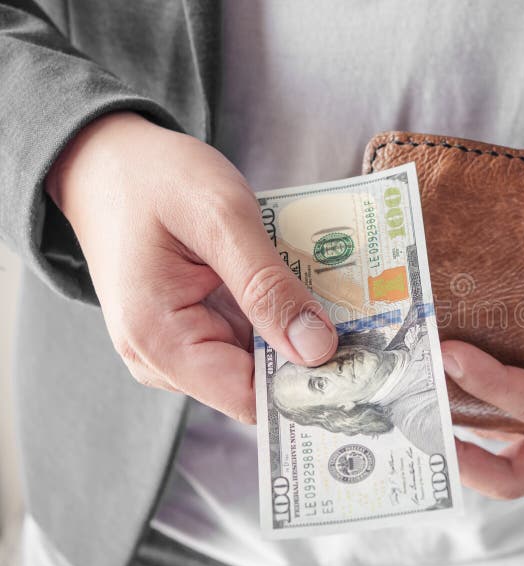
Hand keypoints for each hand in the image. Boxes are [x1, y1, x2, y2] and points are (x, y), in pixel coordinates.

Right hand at [45, 112, 337, 422]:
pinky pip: (245, 339)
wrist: (107, 160)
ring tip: (345, 302)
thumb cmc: (155, 178)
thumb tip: (317, 349)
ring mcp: (175, 348)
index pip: (250, 399)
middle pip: (257, 383)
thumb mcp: (220, 218)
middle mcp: (162, 359)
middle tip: (369, 325)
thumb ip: (267, 286)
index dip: (308, 386)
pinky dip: (279, 317)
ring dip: (299, 334)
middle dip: (311, 356)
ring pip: (257, 362)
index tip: (363, 363)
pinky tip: (307, 291)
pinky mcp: (191, 330)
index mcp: (159, 340)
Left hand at [441, 233, 523, 498]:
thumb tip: (466, 337)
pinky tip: (449, 393)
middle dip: (468, 461)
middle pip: (522, 473)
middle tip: (423, 430)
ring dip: (465, 438)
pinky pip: (512, 434)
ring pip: (510, 457)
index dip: (488, 381)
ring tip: (424, 405)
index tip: (449, 354)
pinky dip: (479, 417)